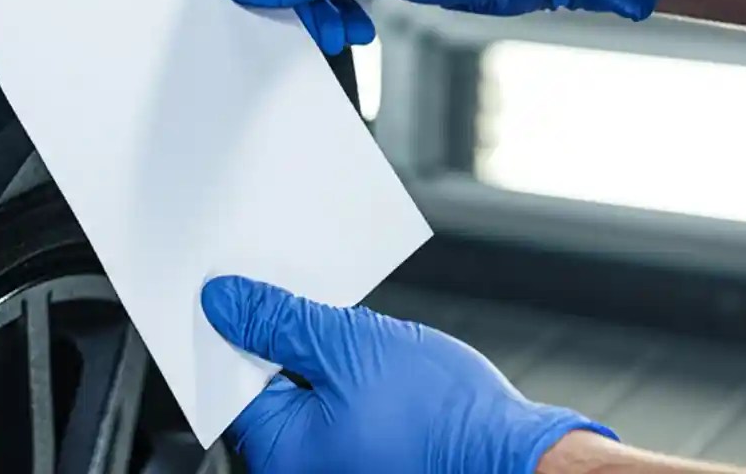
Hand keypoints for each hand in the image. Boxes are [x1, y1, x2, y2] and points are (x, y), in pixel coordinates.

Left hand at [202, 275, 614, 473]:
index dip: (232, 328)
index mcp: (280, 452)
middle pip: (263, 386)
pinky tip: (362, 345)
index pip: (229, 382)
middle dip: (274, 336)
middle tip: (291, 290)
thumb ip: (280, 321)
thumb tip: (227, 303)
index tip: (239, 289)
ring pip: (303, 391)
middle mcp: (301, 466)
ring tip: (337, 317)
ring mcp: (336, 462)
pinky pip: (335, 403)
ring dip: (312, 350)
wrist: (518, 456)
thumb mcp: (348, 345)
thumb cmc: (444, 420)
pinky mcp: (368, 453)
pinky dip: (339, 371)